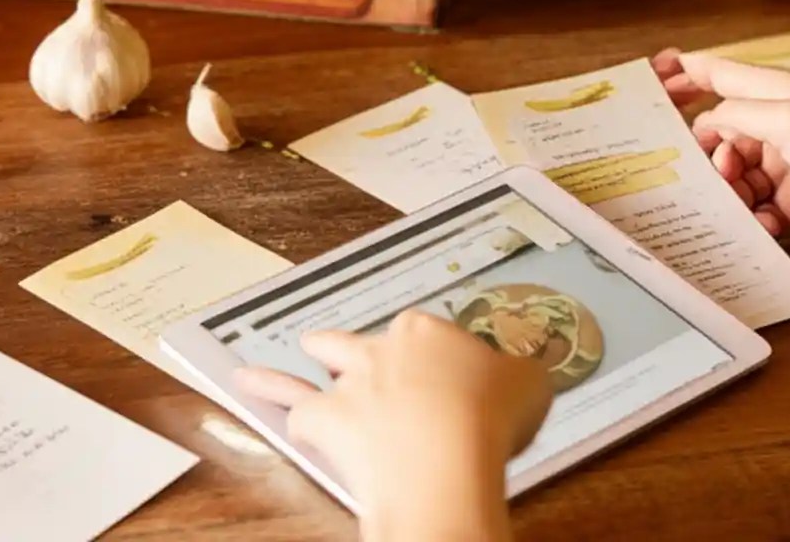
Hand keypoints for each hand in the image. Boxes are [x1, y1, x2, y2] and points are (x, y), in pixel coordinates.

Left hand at [235, 310, 551, 541]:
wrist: (446, 457)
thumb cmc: (488, 418)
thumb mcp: (529, 386)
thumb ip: (519, 375)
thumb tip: (524, 377)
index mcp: (430, 332)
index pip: (423, 335)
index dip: (428, 359)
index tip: (435, 375)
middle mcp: (384, 349)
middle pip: (360, 340)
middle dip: (348, 346)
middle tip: (333, 349)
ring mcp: (351, 382)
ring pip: (319, 363)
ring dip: (295, 364)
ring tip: (265, 367)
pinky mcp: (326, 419)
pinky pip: (294, 410)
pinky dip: (277, 406)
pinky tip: (260, 404)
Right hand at [651, 49, 789, 235]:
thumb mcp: (788, 116)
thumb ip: (738, 116)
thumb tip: (706, 124)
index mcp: (770, 96)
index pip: (715, 77)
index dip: (682, 75)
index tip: (651, 79)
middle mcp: (771, 129)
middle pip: (715, 140)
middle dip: (706, 158)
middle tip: (719, 171)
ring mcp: (781, 167)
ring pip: (731, 181)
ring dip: (731, 194)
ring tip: (747, 199)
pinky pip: (756, 213)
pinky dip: (755, 221)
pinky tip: (768, 222)